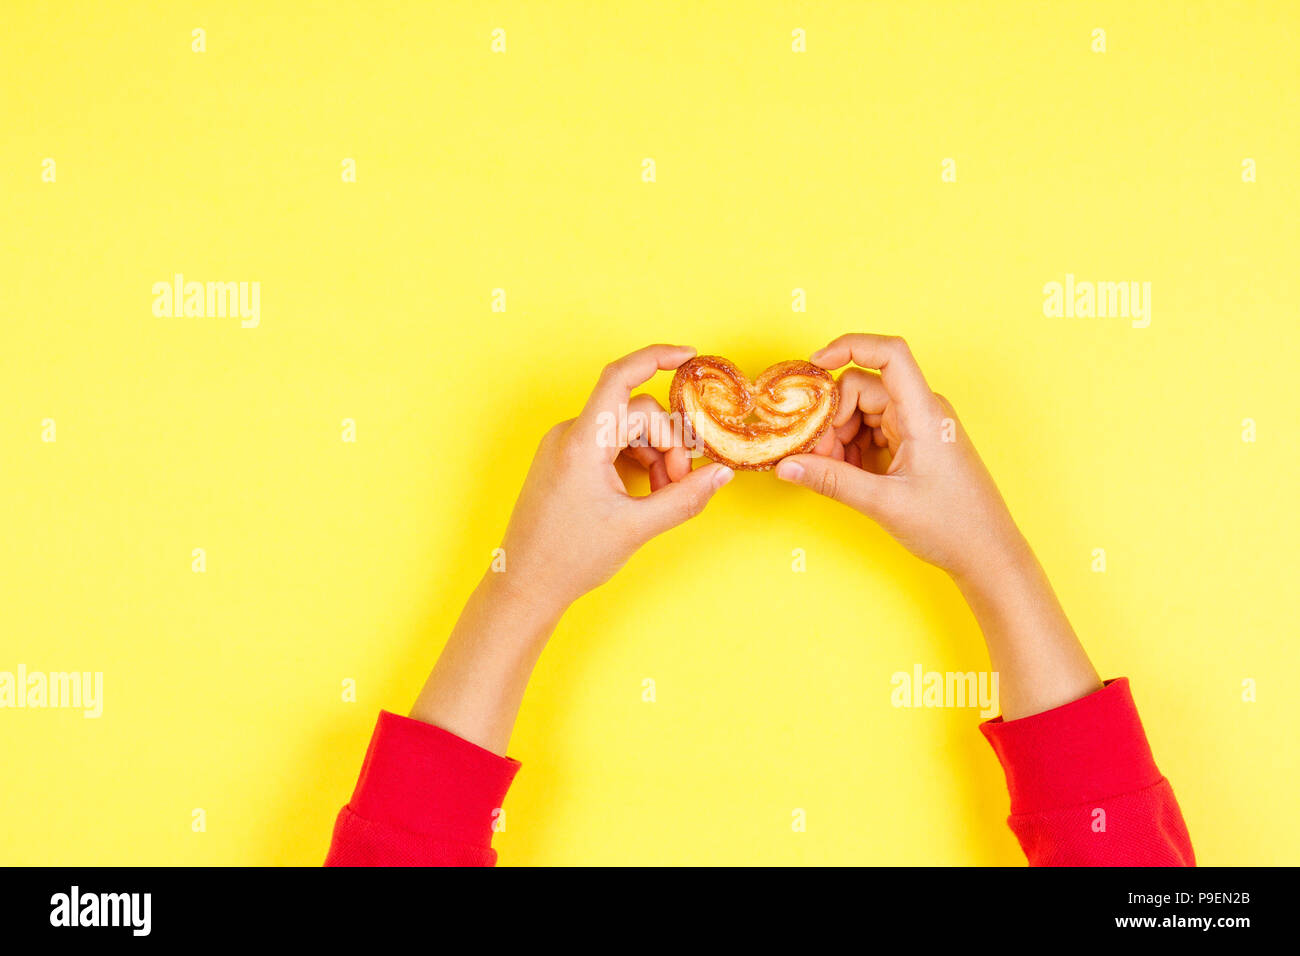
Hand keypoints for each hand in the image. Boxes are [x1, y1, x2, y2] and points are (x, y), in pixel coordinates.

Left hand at [498, 344, 733, 611]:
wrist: (525, 585)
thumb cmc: (569, 558)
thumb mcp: (636, 528)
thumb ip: (684, 498)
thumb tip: (720, 474)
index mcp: (582, 443)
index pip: (619, 378)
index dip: (656, 358)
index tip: (690, 356)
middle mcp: (569, 435)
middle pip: (635, 413)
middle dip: (668, 441)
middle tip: (681, 482)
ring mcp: (564, 446)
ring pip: (625, 429)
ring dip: (654, 453)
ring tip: (664, 494)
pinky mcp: (565, 460)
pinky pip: (609, 443)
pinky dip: (635, 460)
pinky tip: (647, 491)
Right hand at [775, 333, 1028, 584]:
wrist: (988, 554)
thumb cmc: (952, 526)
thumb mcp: (884, 503)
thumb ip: (832, 481)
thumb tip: (787, 466)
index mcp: (923, 413)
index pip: (889, 354)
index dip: (849, 346)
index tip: (815, 363)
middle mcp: (923, 411)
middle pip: (863, 389)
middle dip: (832, 418)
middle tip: (816, 456)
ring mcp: (919, 427)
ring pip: (863, 412)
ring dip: (840, 437)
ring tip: (832, 473)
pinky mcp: (914, 444)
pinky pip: (873, 432)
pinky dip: (853, 449)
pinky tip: (846, 475)